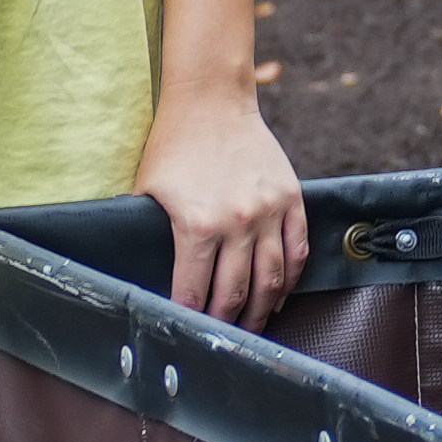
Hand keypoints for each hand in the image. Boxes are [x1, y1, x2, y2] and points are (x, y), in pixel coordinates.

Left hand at [138, 81, 305, 330]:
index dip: (189, 316)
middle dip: (227, 324)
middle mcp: (238, 223)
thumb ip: (150, 233)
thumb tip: (144, 272)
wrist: (211, 102)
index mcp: (197, 225)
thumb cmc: (173, 146)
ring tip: (253, 326)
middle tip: (223, 339)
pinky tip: (279, 293)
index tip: (187, 331)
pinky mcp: (290, 198)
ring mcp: (269, 211)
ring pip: (272, 279)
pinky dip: (290, 278)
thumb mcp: (148, 191)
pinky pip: (296, 250)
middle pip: (236, 293)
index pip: (194, 290)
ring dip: (262, 310)